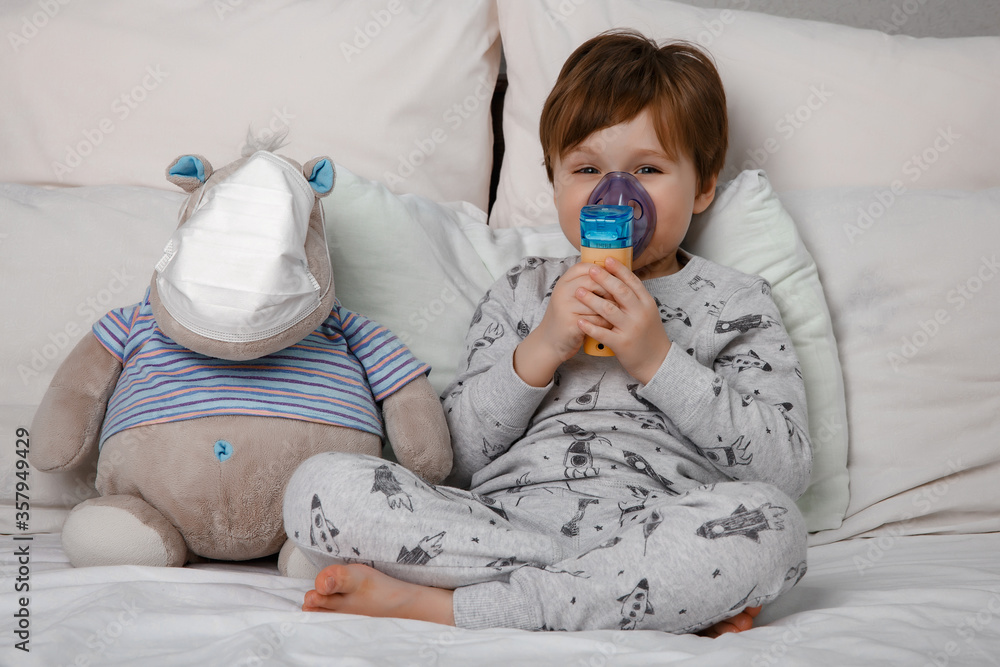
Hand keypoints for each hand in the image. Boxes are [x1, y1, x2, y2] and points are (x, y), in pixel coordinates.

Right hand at [513, 262, 610, 386]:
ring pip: (598, 302)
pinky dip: (606, 323)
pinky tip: (610, 326)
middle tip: (621, 299)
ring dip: (612, 309)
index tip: (615, 280)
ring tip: (619, 313)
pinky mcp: (571, 323)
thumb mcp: (572, 296)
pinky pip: (597, 320)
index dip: (604, 271)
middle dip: (611, 290)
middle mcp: (562, 291)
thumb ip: (587, 285)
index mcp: (564, 282)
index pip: (587, 267)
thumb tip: (615, 274)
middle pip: (594, 282)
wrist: (550, 342)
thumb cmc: (567, 318)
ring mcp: (565, 307)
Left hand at [574, 257, 671, 383]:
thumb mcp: (647, 312)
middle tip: (591, 269)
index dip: (619, 270)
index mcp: (647, 303)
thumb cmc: (648, 335)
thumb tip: (619, 278)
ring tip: (579, 291)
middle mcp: (640, 314)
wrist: (657, 362)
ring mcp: (631, 329)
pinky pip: (602, 333)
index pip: (632, 282)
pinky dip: (590, 326)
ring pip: (609, 310)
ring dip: (592, 299)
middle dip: (604, 279)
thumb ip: (635, 298)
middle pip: (620, 292)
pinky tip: (579, 321)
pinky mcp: (622, 344)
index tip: (607, 259)